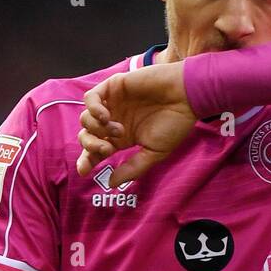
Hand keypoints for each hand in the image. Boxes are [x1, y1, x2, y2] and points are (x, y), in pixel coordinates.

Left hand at [76, 61, 196, 185]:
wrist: (186, 97)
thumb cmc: (175, 124)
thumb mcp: (154, 153)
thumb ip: (133, 168)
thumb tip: (111, 183)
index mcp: (122, 138)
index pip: (96, 151)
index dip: (87, 161)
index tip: (85, 171)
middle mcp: (114, 121)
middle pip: (87, 135)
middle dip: (90, 146)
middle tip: (106, 150)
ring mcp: (113, 104)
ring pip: (85, 118)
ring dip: (97, 128)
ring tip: (119, 130)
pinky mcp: (114, 87)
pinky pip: (90, 97)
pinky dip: (93, 108)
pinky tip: (105, 116)